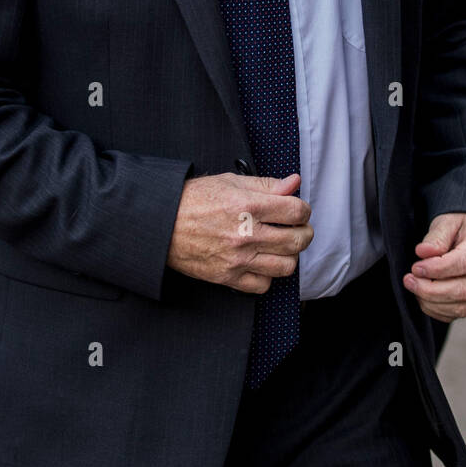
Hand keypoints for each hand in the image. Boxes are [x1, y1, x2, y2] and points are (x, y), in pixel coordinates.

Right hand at [167, 171, 312, 293]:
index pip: (296, 211)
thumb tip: (294, 182)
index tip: (297, 210)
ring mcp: (238, 258)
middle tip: (298, 229)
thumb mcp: (230, 181)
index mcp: (248, 205)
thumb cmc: (194, 199)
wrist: (161, 222)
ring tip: (282, 247)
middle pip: (297, 240)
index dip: (302, 209)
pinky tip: (261, 262)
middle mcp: (246, 234)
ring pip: (286, 266)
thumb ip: (266, 184)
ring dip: (289, 256)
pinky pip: (263, 285)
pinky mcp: (227, 277)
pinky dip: (267, 275)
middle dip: (304, 233)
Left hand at [403, 213, 465, 320]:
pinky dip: (438, 310)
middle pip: (462, 290)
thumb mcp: (448, 220)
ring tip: (414, 287)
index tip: (416, 267)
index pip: (464, 263)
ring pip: (462, 306)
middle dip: (430, 290)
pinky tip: (424, 298)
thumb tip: (423, 252)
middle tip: (409, 279)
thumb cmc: (463, 222)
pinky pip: (460, 312)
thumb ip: (436, 236)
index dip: (437, 269)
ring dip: (432, 302)